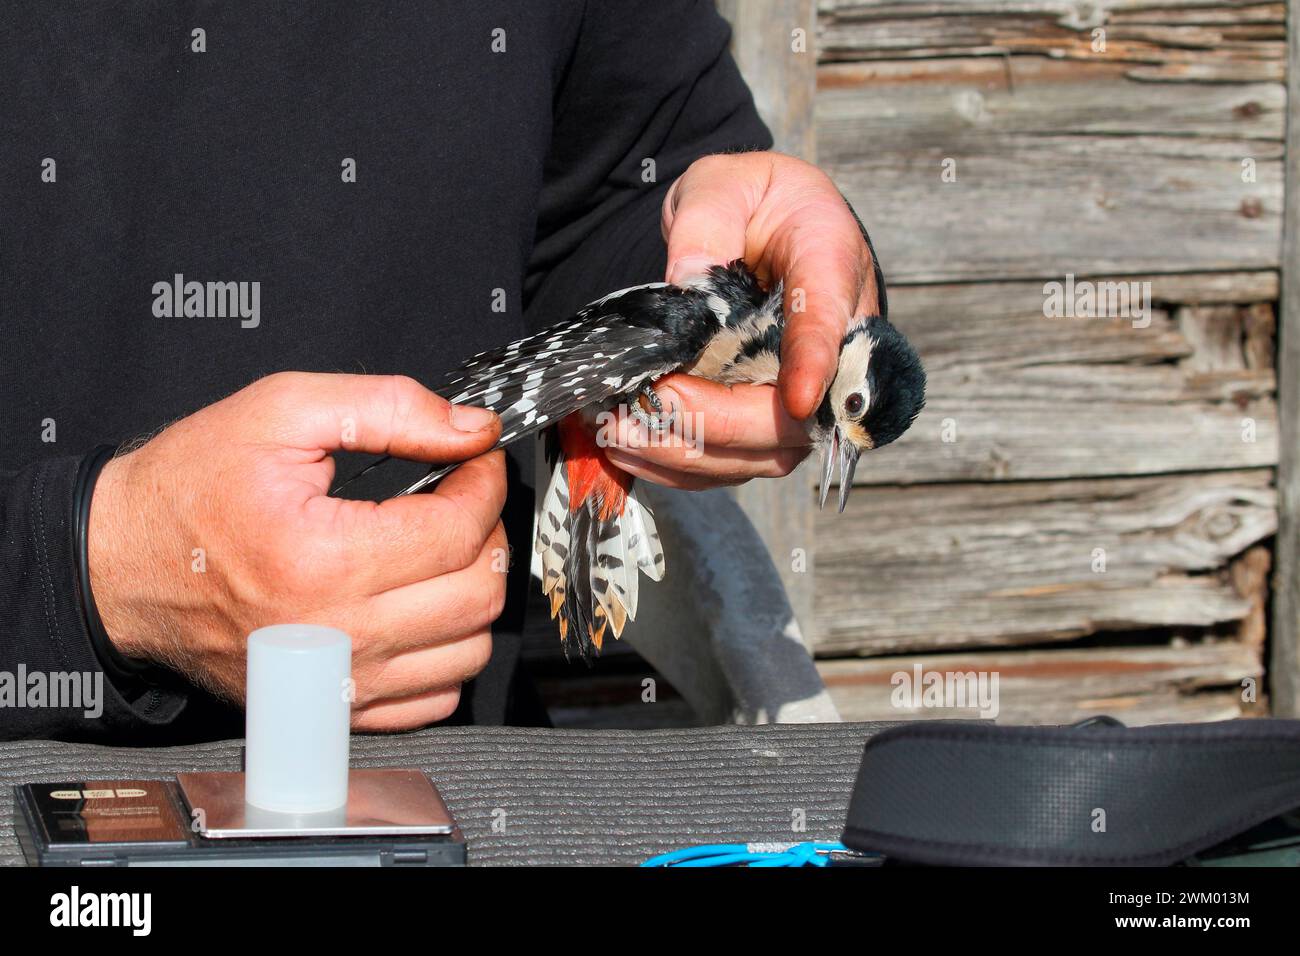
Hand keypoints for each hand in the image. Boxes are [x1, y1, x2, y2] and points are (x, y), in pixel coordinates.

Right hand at [88, 372, 506, 730]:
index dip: (485, 483)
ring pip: (468, 650)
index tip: (476, 458)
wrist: (122, 566)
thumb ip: (388, 408)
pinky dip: (448, 651)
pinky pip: (434, 697)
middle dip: (489, 532)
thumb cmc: (190, 489)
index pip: (459, 531)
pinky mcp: (334, 706)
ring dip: (475, 591)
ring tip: (445, 549)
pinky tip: (424, 605)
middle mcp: (337, 633)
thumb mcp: (280, 411)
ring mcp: (338, 680)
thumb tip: (471, 428)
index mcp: (323, 559)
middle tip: (464, 498)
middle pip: (477, 593)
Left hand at [607, 151, 878, 489]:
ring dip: (690, 451)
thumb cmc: (750, 203)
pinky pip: (734, 464)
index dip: (815, 363)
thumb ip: (708, 221)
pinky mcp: (770, 426)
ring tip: (618, 430)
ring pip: (763, 453)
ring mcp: (805, 396)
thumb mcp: (724, 184)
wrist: (764, 230)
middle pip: (795, 414)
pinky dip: (680, 465)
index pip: (830, 322)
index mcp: (832, 268)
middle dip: (720, 419)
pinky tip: (627, 448)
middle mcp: (833, 347)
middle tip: (650, 399)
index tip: (797, 396)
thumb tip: (684, 286)